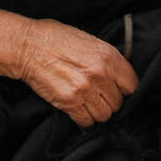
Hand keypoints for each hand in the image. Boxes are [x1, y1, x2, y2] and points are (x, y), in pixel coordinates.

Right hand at [15, 18, 139, 127]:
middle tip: (98, 97)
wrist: (27, 46)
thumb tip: (120, 76)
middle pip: (118, 103)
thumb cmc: (56, 39)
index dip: (125, 90)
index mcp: (108, 56)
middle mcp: (100, 73)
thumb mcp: (90, 40)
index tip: (118, 91)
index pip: (132, 85)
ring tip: (88, 104)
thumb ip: (108, 59)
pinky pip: (86, 122)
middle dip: (110, 102)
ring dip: (97, 113)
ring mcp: (85, 89)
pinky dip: (84, 120)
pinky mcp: (69, 102)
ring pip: (104, 115)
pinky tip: (78, 110)